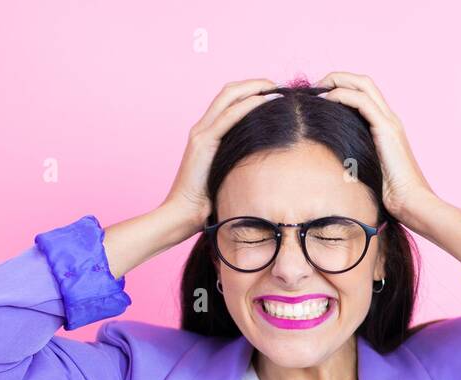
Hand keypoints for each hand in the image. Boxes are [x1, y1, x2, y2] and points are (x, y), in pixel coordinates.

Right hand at [162, 78, 280, 230]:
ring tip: (276, 88)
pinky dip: (249, 105)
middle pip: (229, 92)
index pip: (228, 101)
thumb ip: (238, 163)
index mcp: (206, 135)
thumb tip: (263, 166)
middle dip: (255, 84)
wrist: (182, 215)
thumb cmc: (206, 203)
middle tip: (278, 86)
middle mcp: (202, 129)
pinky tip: (265, 101)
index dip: (250, 91)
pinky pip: (229, 116)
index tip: (273, 93)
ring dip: (254, 88)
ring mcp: (201, 133)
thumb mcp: (226, 176)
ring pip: (229, 96)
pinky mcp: (204, 143)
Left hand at [314, 71, 435, 225]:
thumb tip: (327, 155)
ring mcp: (390, 121)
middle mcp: (389, 118)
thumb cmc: (388, 194)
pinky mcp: (387, 129)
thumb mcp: (365, 168)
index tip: (319, 97)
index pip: (363, 93)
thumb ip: (352, 155)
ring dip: (337, 81)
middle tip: (315, 87)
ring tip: (318, 89)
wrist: (410, 203)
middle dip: (337, 77)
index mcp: (385, 126)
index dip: (341, 87)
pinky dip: (343, 96)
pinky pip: (362, 102)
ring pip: (363, 84)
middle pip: (363, 81)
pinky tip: (327, 101)